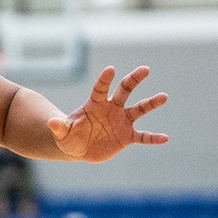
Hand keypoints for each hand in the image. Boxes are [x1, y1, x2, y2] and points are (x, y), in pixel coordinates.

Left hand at [48, 66, 168, 162]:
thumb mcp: (62, 133)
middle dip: (134, 79)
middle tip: (145, 69)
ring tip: (164, 96)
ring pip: (139, 109)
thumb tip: (51, 122)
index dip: (105, 79)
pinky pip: (143, 136)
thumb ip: (59, 127)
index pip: (101, 88)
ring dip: (151, 103)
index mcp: (96, 104)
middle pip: (125, 90)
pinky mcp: (127, 136)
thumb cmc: (69, 137)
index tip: (111, 69)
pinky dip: (153, 138)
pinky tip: (165, 138)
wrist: (79, 149)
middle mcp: (112, 108)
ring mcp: (121, 121)